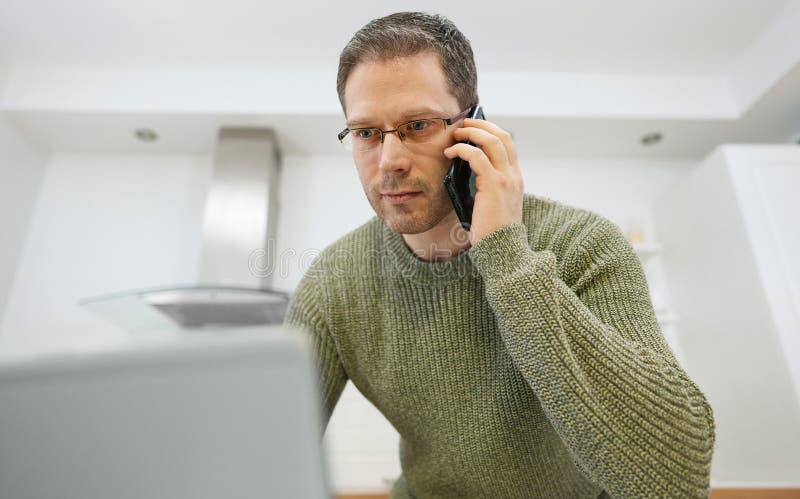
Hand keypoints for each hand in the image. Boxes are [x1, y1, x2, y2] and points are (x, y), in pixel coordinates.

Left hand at [443, 118, 523, 245]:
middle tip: (463, 123)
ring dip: (471, 132)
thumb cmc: (492, 234)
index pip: (508, 145)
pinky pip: (477, 156)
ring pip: (492, 141)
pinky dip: (462, 149)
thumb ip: (484, 189)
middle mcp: (514, 176)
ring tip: (455, 134)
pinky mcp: (494, 185)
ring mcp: (506, 179)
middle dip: (481, 125)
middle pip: (503, 136)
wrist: (502, 251)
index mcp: (515, 180)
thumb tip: (463, 175)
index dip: (491, 132)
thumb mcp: (491, 206)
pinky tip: (450, 153)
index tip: (474, 129)